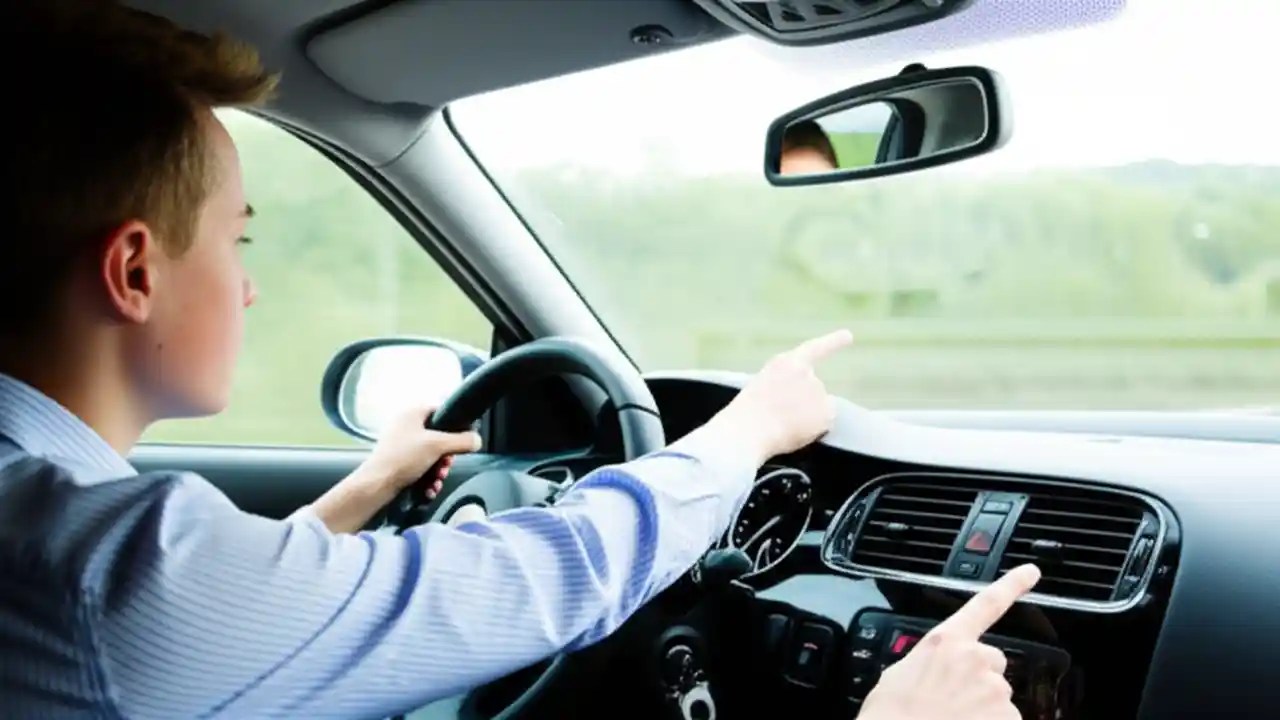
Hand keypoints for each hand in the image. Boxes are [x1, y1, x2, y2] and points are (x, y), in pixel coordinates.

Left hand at [361, 404, 481, 499]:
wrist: (376, 485)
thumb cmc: (404, 458)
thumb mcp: (439, 446)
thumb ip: (462, 441)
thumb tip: (477, 440)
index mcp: (412, 413)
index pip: (441, 410)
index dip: (455, 423)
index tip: (462, 438)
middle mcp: (406, 425)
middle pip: (439, 436)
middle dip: (447, 455)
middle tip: (446, 465)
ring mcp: (401, 444)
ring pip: (431, 454)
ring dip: (439, 469)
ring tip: (437, 480)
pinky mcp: (398, 461)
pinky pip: (421, 466)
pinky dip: (428, 477)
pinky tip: (429, 488)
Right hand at [714, 329, 852, 462]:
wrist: (748, 430)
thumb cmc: (748, 415)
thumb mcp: (762, 387)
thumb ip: (785, 388)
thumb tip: (804, 406)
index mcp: (785, 363)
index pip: (814, 349)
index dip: (832, 342)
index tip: (849, 336)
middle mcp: (806, 373)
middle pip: (813, 390)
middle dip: (802, 404)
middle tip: (779, 417)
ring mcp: (818, 391)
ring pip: (818, 409)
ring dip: (806, 418)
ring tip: (781, 425)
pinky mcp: (826, 411)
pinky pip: (824, 424)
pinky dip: (814, 431)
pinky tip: (795, 432)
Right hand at [859, 564, 1042, 719]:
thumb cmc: (891, 716)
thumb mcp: (898, 676)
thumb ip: (927, 663)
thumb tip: (935, 671)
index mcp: (946, 642)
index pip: (985, 605)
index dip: (1012, 585)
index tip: (1032, 572)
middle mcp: (976, 659)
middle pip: (993, 664)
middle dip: (979, 681)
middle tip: (951, 702)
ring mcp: (995, 691)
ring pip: (998, 699)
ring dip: (982, 711)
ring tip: (951, 719)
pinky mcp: (1009, 719)